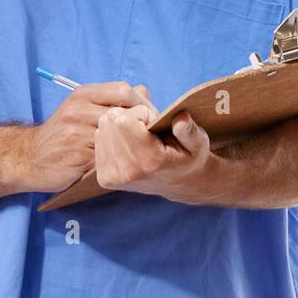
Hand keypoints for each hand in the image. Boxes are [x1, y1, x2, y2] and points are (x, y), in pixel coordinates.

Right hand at [24, 81, 159, 192]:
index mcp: (82, 94)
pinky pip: (110, 156)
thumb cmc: (62, 134)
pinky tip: (124, 162)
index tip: (152, 116)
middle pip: (125, 111)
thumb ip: (111, 99)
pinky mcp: (79, 157)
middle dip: (143, 123)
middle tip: (152, 135)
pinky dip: (120, 159)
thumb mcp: (82, 108)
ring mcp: (78, 133)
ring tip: (140, 148)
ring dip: (134, 143)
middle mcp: (79, 110)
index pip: (123, 90)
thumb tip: (144, 90)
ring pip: (120, 134)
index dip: (143, 103)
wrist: (28, 159)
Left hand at [94, 104, 215, 202]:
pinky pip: (99, 139)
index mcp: (150, 161)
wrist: (181, 185)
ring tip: (139, 136)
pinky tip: (129, 144)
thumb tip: (180, 118)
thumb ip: (189, 130)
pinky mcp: (104, 178)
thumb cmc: (189, 157)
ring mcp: (113, 177)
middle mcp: (128, 172)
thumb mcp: (198, 143)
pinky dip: (112, 135)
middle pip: (110, 121)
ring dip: (119, 125)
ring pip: (102, 128)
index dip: (141, 112)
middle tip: (146, 128)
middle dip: (129, 116)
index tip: (155, 122)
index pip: (125, 119)